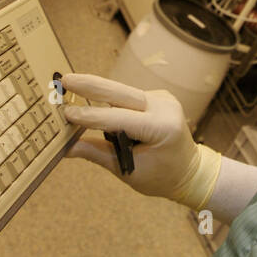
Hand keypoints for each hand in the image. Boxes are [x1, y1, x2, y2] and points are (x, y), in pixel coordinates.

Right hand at [61, 73, 220, 210]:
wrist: (190, 171)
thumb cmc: (162, 176)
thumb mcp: (129, 171)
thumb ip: (98, 154)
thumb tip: (66, 147)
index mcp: (162, 127)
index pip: (119, 119)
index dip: (90, 116)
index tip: (66, 113)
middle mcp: (164, 107)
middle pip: (121, 92)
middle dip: (91, 85)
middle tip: (66, 80)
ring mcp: (162, 98)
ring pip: (122, 93)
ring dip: (98, 91)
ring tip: (70, 86)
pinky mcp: (157, 97)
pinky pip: (128, 97)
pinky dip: (110, 99)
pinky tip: (92, 99)